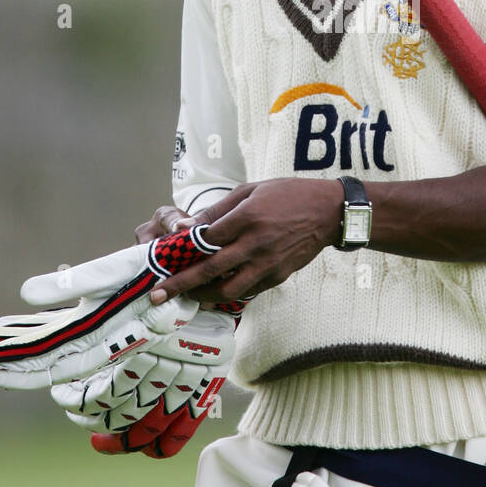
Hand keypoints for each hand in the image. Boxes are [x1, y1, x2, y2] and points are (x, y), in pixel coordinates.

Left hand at [149, 178, 342, 306]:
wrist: (328, 212)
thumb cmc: (287, 195)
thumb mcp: (251, 190)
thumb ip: (218, 209)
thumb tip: (187, 225)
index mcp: (247, 217)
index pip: (205, 239)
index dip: (181, 250)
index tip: (163, 258)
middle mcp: (256, 243)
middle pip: (209, 269)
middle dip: (179, 284)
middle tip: (157, 295)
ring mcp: (268, 263)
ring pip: (228, 289)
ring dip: (202, 295)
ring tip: (186, 296)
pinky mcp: (278, 276)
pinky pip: (248, 291)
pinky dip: (229, 293)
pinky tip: (215, 291)